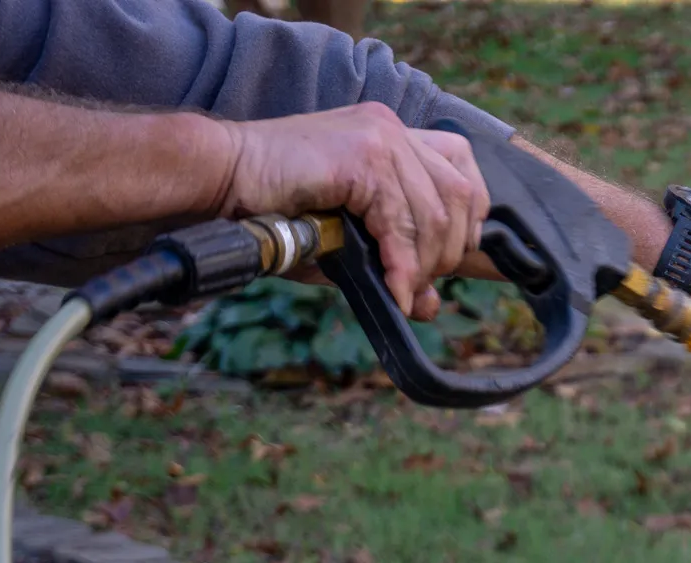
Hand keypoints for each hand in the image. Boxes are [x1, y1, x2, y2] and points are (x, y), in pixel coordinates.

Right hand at [216, 104, 489, 320]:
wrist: (222, 178)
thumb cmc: (277, 208)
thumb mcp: (349, 242)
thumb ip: (396, 266)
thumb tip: (432, 306)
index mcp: (394, 137)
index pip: (464, 171)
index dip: (469, 220)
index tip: (449, 259)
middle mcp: (393, 129)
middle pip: (460, 196)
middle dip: (448, 252)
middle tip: (418, 285)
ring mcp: (380, 137)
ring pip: (434, 214)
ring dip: (424, 265)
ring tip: (402, 291)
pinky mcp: (362, 155)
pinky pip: (401, 222)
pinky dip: (402, 265)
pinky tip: (394, 290)